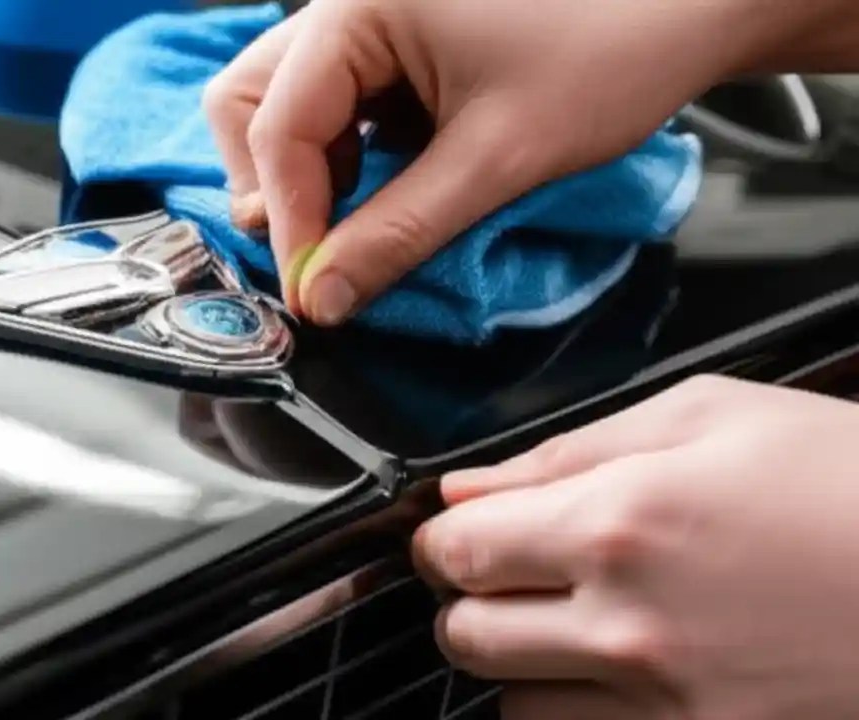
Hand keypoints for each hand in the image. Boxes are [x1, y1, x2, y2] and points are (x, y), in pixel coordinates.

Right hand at [203, 0, 858, 324]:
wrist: (690, 7)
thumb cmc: (613, 50)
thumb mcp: (497, 159)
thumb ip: (397, 232)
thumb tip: (323, 295)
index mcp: (361, 2)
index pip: (278, 123)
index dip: (289, 218)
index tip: (312, 288)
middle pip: (250, 101)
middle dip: (272, 184)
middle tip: (317, 249)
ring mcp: (367, 18)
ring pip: (283, 104)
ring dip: (303, 175)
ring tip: (355, 223)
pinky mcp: (391, 42)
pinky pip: (330, 106)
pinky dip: (340, 159)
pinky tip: (383, 190)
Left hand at [410, 375, 858, 718]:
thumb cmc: (850, 483)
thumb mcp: (710, 416)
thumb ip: (569, 452)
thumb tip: (471, 486)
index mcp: (619, 526)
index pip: (454, 550)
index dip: (440, 539)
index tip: (463, 532)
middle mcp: (629, 630)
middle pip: (465, 636)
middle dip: (471, 600)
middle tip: (514, 574)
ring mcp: (670, 710)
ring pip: (515, 707)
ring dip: (524, 666)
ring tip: (581, 626)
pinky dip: (583, 713)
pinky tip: (627, 675)